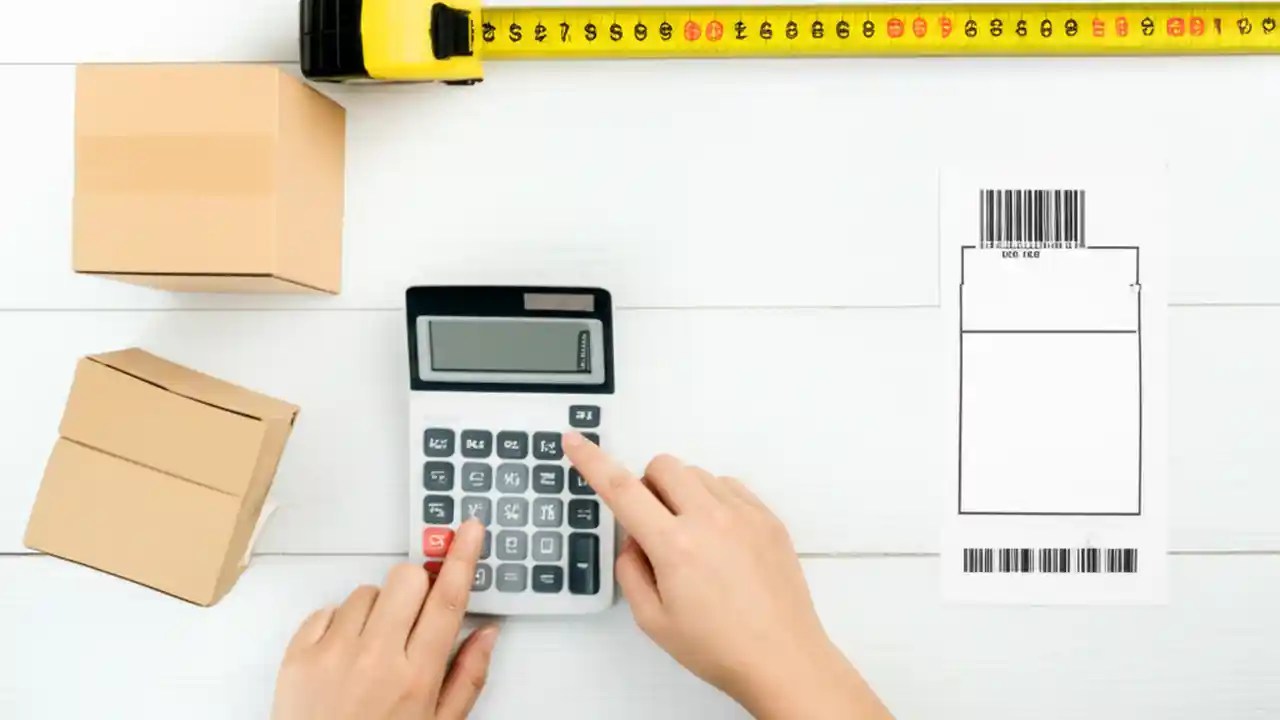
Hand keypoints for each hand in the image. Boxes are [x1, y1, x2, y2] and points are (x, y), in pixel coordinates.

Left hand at [271, 520, 497, 719]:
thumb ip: (467, 677)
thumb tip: (486, 633)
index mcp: (416, 676)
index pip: (447, 600)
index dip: (462, 558)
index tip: (469, 530)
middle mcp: (376, 658)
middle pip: (406, 580)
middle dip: (416, 587)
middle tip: (414, 615)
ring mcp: (333, 653)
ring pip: (366, 592)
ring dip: (377, 609)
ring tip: (373, 649)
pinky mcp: (298, 655)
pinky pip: (326, 610)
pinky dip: (338, 624)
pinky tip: (345, 654)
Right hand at [563, 432, 891, 719]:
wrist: (783, 659)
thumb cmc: (718, 648)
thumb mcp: (653, 621)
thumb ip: (630, 571)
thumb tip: (633, 539)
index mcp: (674, 546)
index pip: (621, 489)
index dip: (592, 461)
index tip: (574, 440)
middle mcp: (710, 518)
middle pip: (663, 466)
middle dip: (648, 486)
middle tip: (654, 525)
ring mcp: (744, 513)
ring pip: (697, 473)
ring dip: (682, 493)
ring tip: (693, 539)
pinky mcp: (768, 517)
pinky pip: (729, 486)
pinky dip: (714, 500)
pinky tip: (720, 539)